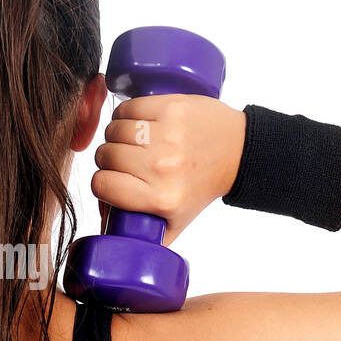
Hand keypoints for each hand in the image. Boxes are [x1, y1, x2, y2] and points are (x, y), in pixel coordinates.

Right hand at [92, 95, 244, 244]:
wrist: (238, 151)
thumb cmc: (201, 186)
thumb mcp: (175, 221)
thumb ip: (141, 233)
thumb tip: (107, 233)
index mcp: (161, 198)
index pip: (102, 185)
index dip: (102, 182)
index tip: (112, 180)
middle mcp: (163, 167)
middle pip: (106, 155)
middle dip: (109, 158)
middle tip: (124, 160)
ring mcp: (167, 134)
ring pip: (113, 129)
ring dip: (116, 135)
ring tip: (131, 141)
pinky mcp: (171, 108)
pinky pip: (127, 107)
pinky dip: (127, 114)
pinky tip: (138, 123)